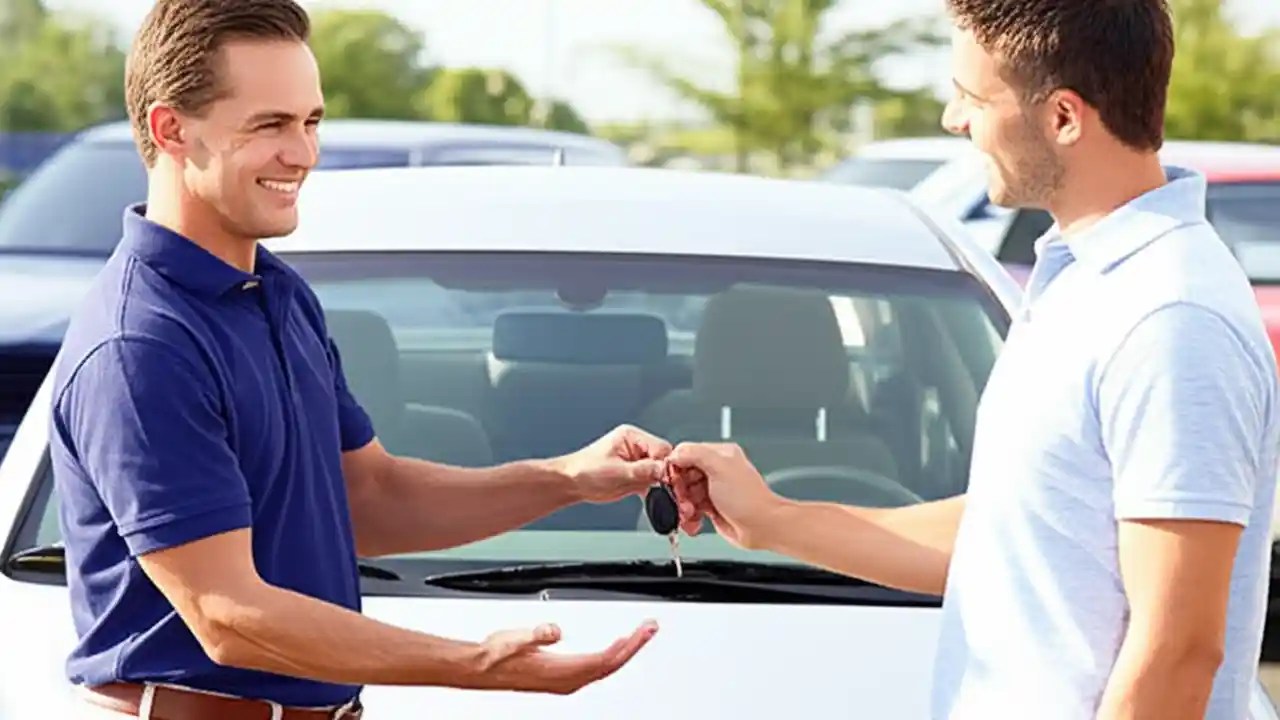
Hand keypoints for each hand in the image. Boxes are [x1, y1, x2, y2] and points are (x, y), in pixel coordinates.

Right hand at [478, 620, 658, 693]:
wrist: (482, 668)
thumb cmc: (498, 654)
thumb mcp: (515, 639)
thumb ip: (536, 634)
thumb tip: (555, 631)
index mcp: (561, 672)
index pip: (605, 660)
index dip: (627, 647)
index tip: (643, 632)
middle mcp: (567, 681)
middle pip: (611, 665)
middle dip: (633, 646)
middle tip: (650, 628)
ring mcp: (566, 681)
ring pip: (605, 668)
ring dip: (625, 650)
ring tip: (640, 634)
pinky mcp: (563, 677)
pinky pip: (596, 668)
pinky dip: (612, 655)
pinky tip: (617, 647)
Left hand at [557, 425, 671, 503]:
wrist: (570, 484)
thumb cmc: (584, 471)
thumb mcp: (617, 471)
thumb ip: (643, 470)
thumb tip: (664, 469)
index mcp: (631, 436)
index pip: (661, 447)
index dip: (664, 463)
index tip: (664, 477)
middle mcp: (635, 447)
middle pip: (662, 459)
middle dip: (659, 474)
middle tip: (655, 486)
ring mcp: (635, 462)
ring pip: (658, 473)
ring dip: (654, 484)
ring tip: (640, 489)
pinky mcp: (634, 476)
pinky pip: (651, 482)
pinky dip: (650, 490)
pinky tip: (642, 495)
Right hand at [665, 442, 783, 549]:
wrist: (761, 527)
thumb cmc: (748, 499)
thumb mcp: (720, 468)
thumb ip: (695, 454)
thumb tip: (675, 454)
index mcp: (720, 454)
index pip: (686, 454)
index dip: (676, 468)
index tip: (674, 482)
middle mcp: (716, 470)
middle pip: (682, 476)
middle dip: (680, 491)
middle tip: (685, 501)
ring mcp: (713, 489)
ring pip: (685, 494)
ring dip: (683, 506)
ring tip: (691, 513)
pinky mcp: (711, 507)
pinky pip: (690, 509)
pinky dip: (688, 518)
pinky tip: (694, 521)